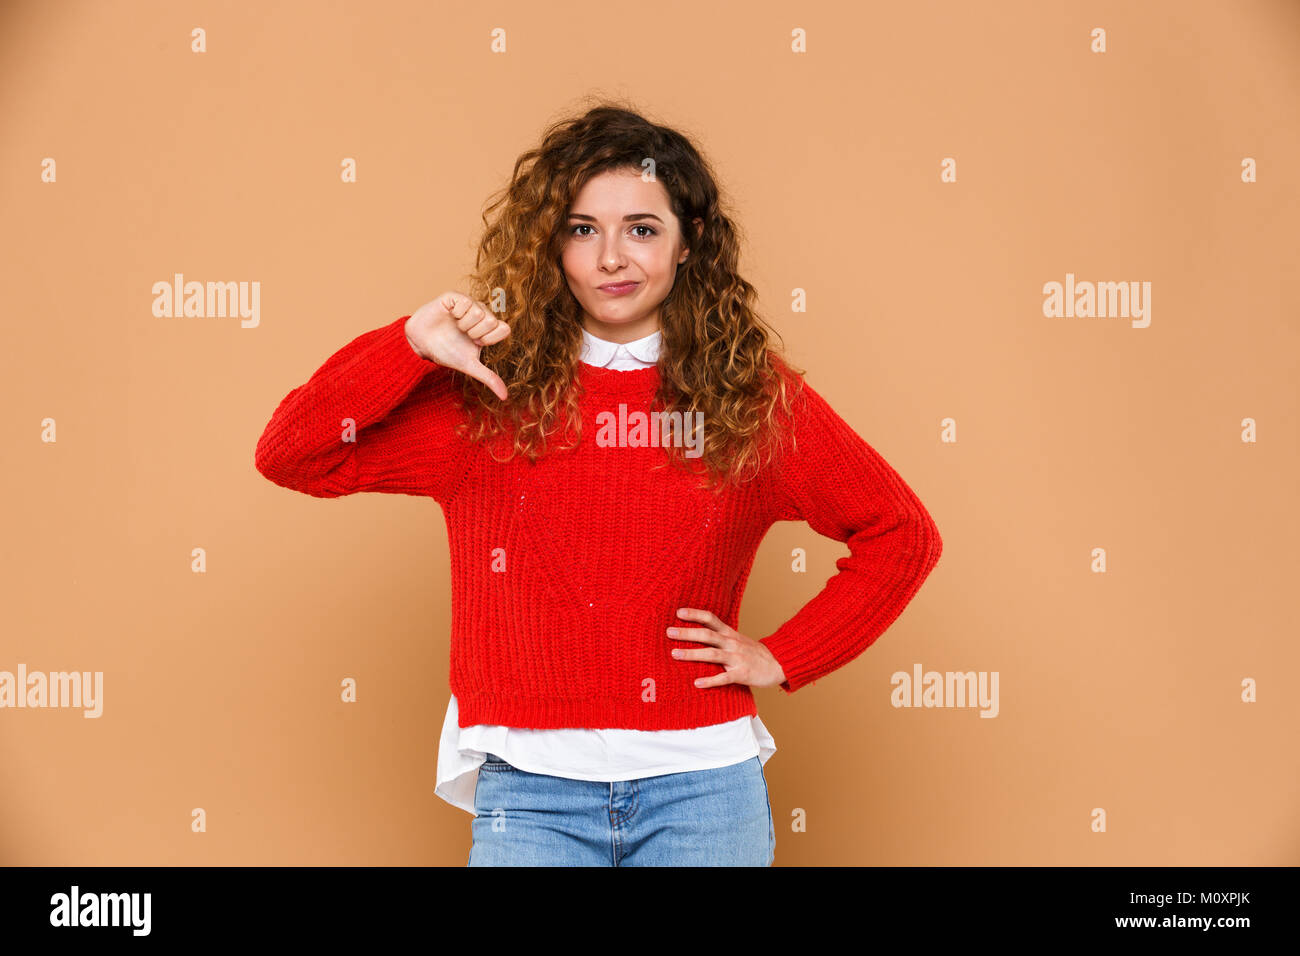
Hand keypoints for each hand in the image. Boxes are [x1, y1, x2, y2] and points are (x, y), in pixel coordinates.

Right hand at [405, 291, 510, 399]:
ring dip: (464, 325)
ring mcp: (468, 303)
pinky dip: (456, 314)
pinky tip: (450, 316)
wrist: (421, 345)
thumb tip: (505, 397)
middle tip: (464, 335)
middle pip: (492, 320)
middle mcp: (481, 313)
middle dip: (475, 333)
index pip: (504, 329)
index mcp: (488, 328)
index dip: (488, 339)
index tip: (475, 343)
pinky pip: (465, 302)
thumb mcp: (470, 366)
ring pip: (479, 311)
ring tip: (456, 327)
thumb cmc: (445, 352)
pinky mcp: (454, 296)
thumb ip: (489, 378)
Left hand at [666, 607, 786, 689]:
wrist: (779, 663)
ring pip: (712, 654)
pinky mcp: (742, 674)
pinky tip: (697, 683)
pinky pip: (724, 678)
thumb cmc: (753, 653)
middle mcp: (732, 643)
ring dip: (692, 654)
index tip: (678, 613)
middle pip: (707, 635)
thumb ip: (720, 636)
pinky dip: (710, 680)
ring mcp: (737, 658)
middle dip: (687, 633)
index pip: (711, 619)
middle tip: (669, 632)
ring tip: (674, 654)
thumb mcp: (737, 639)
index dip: (695, 614)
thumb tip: (696, 633)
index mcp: (730, 633)